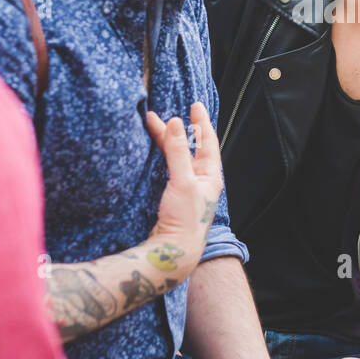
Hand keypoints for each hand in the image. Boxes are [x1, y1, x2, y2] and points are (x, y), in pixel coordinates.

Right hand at [145, 102, 221, 273]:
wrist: (172, 253)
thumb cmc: (185, 219)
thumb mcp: (182, 181)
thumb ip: (177, 151)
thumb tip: (175, 122)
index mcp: (210, 177)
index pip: (208, 142)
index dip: (202, 122)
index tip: (196, 105)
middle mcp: (200, 182)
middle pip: (188, 149)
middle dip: (175, 131)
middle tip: (158, 116)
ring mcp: (185, 190)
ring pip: (175, 159)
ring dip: (165, 143)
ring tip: (150, 127)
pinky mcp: (170, 199)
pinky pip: (166, 171)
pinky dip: (159, 158)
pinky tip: (150, 152)